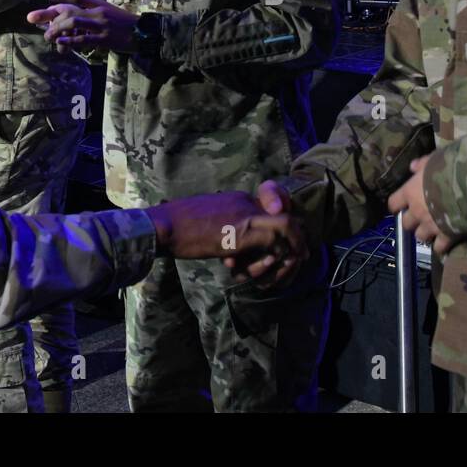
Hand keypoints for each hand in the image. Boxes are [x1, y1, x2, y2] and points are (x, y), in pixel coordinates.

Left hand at [26, 0, 138, 53]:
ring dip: (56, 29)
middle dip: (48, 14)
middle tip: (33, 18)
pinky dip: (70, 41)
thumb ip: (95, 11)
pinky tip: (60, 42)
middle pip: (69, 10)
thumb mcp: (111, 12)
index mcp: (100, 4)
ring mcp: (101, 26)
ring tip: (47, 35)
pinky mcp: (104, 40)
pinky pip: (84, 40)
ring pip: (73, 24)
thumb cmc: (127, 23)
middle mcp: (98, 12)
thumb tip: (77, 15)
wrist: (145, 33)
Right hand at [146, 191, 307, 286]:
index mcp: (237, 199)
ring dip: (294, 245)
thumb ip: (223, 226)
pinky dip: (280, 253)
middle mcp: (245, 203)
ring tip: (296, 262)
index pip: (270, 209)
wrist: (165, 225)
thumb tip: (229, 245)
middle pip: (284, 214)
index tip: (288, 242)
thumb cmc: (177, 225)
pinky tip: (278, 267)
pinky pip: (274, 240)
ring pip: (286, 225)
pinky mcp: (242, 232)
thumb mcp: (206, 220)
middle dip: (296, 235)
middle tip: (302, 254)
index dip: (283, 226)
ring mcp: (245, 215)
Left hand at [387, 156, 449, 256]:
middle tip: (421, 216)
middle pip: (406, 223)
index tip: (402, 205)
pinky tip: (446, 241)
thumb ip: (422, 164)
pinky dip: (441, 246)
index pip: (393, 203)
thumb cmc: (448, 169)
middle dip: (412, 221)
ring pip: (420, 236)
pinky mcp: (446, 236)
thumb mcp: (434, 160)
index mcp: (410, 192)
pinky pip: (439, 248)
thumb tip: (412, 167)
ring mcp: (430, 226)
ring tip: (433, 229)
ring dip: (425, 233)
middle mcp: (417, 212)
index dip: (397, 205)